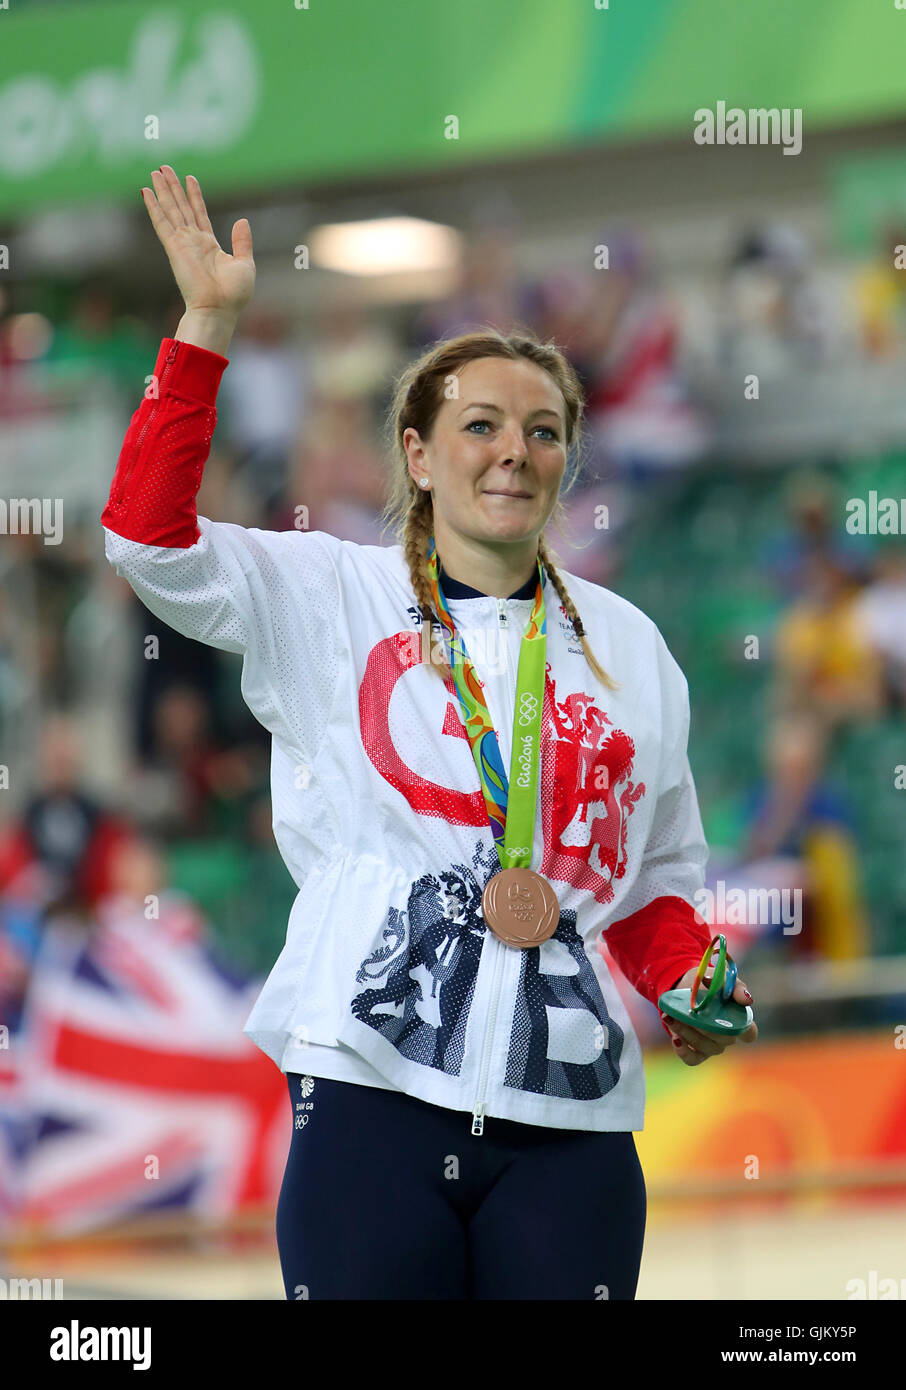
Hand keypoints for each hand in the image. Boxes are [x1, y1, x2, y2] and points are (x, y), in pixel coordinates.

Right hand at [140, 165, 254, 319]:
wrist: (219, 310)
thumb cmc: (233, 295)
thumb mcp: (244, 263)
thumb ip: (242, 242)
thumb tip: (243, 221)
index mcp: (210, 245)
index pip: (200, 214)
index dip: (195, 196)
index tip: (190, 179)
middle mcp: (193, 242)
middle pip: (181, 207)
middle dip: (173, 188)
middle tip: (164, 168)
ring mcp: (182, 244)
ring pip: (170, 210)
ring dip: (163, 190)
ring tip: (155, 172)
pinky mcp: (173, 248)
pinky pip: (161, 222)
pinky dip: (153, 206)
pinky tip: (146, 191)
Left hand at [663, 967, 757, 1065]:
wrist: (684, 987)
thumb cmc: (709, 984)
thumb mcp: (721, 980)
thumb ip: (735, 988)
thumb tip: (747, 1000)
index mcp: (739, 1021)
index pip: (750, 1033)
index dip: (746, 1032)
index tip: (732, 1020)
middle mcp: (728, 1037)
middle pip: (721, 1039)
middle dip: (702, 1025)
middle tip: (684, 1013)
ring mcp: (712, 1047)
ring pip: (704, 1046)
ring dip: (685, 1032)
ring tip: (669, 1017)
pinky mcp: (696, 1053)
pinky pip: (692, 1059)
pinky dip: (683, 1050)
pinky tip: (675, 1038)